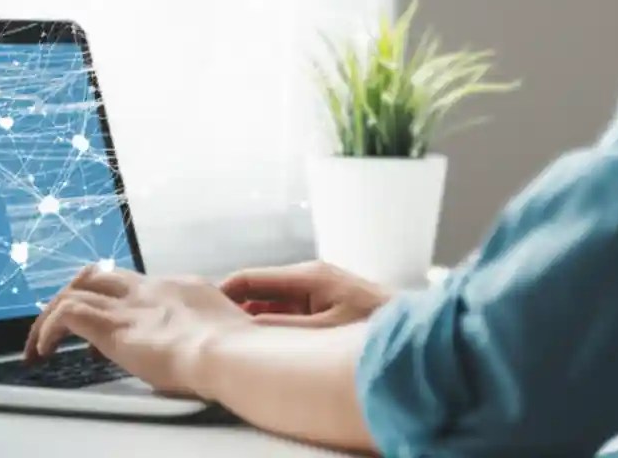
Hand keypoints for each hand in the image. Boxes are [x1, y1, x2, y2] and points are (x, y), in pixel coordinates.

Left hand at [23, 264, 251, 396]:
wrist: (228, 352)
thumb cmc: (235, 353)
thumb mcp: (226, 332)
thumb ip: (213, 333)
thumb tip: (218, 349)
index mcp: (179, 289)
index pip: (134, 286)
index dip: (115, 304)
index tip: (105, 335)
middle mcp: (149, 291)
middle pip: (98, 277)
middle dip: (74, 295)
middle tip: (58, 325)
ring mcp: (129, 307)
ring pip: (74, 291)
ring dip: (50, 316)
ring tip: (39, 344)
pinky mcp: (111, 326)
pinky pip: (66, 315)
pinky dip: (48, 330)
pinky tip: (43, 350)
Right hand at [219, 260, 392, 327]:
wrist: (416, 331)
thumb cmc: (375, 327)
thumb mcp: (323, 331)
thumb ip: (282, 328)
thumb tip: (246, 326)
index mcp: (308, 276)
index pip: (251, 277)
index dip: (223, 292)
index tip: (202, 309)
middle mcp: (311, 277)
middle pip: (259, 290)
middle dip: (236, 309)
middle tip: (214, 330)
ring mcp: (319, 288)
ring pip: (273, 301)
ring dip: (255, 318)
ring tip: (234, 338)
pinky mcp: (326, 302)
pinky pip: (290, 309)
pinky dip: (274, 323)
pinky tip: (266, 342)